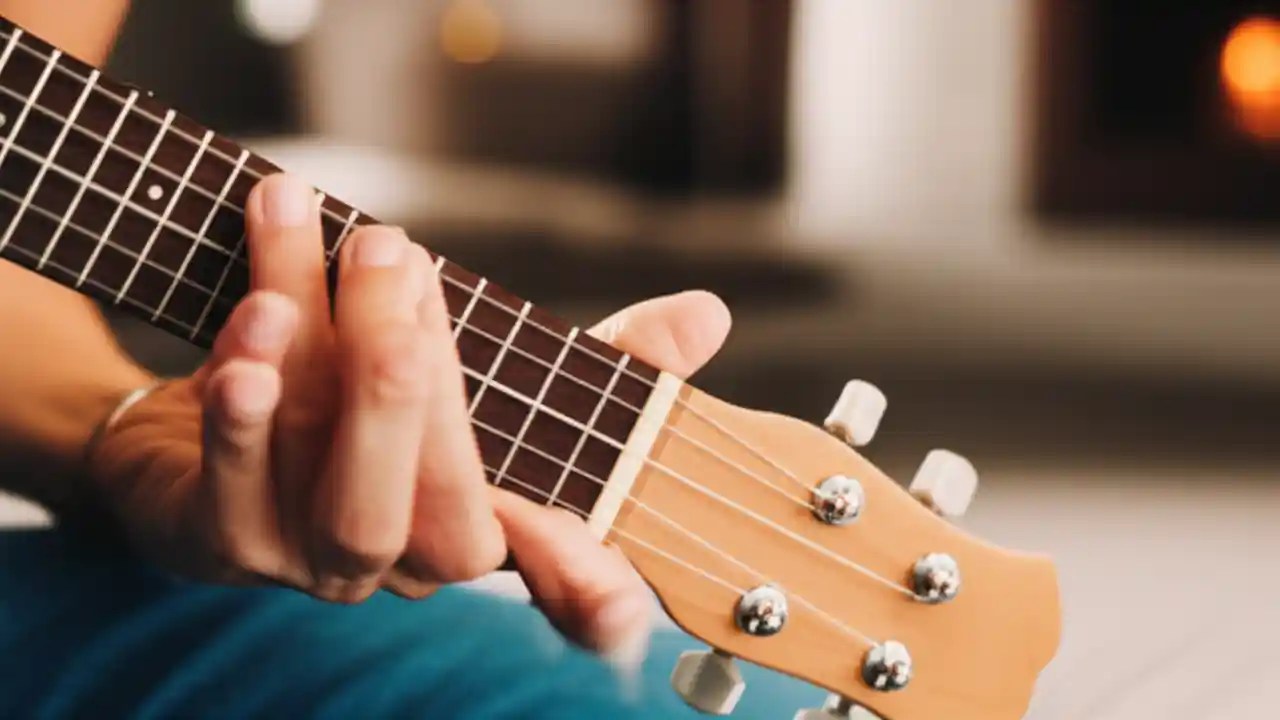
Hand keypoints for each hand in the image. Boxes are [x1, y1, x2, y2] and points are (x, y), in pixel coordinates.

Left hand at [89, 174, 731, 658]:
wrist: (226, 403)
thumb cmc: (384, 392)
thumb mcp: (503, 367)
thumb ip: (608, 357)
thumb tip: (709, 316)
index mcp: (490, 529)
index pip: (558, 582)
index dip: (588, 590)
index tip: (616, 605)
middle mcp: (412, 566)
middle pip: (444, 523)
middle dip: (424, 393)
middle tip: (400, 263)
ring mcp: (315, 569)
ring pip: (339, 496)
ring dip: (335, 372)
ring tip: (336, 259)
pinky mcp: (222, 547)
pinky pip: (235, 492)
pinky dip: (246, 410)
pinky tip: (256, 323)